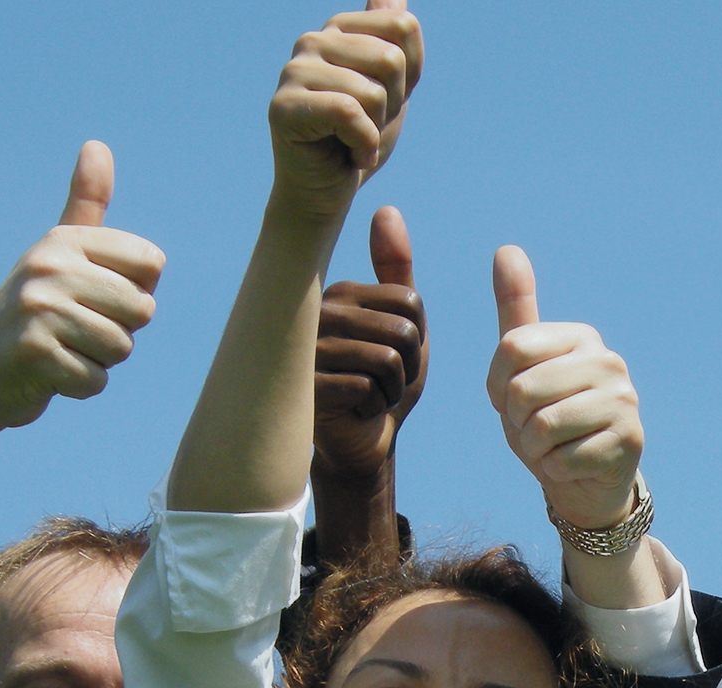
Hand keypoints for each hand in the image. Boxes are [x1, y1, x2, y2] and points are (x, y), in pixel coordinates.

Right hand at [0, 142, 163, 434]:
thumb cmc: (32, 316)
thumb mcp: (58, 255)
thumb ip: (84, 206)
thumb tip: (96, 145)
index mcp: (63, 241)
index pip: (151, 264)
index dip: (134, 292)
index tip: (93, 297)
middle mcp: (48, 266)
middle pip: (143, 309)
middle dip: (118, 332)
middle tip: (73, 332)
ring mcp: (38, 308)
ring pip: (122, 347)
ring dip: (98, 361)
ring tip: (60, 350)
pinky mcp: (33, 354)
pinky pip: (96, 380)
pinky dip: (79, 387)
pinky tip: (47, 375)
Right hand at [268, 0, 422, 219]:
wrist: (328, 192)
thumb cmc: (358, 141)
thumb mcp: (391, 86)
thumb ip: (394, 39)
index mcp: (340, 29)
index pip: (405, 28)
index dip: (408, 76)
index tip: (383, 100)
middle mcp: (313, 40)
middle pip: (391, 59)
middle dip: (391, 106)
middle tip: (366, 126)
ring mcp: (294, 70)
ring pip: (372, 92)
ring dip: (374, 131)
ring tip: (352, 142)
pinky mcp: (284, 106)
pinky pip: (348, 115)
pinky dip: (363, 146)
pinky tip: (349, 156)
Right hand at [314, 206, 426, 476]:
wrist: (359, 442)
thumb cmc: (383, 381)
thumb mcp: (402, 326)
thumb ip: (396, 274)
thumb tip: (386, 211)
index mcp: (341, 294)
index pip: (411, 303)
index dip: (418, 339)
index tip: (396, 356)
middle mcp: (317, 313)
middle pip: (402, 330)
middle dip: (407, 368)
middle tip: (383, 381)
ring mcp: (306, 348)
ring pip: (387, 360)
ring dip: (392, 389)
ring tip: (370, 393)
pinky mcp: (304, 385)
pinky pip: (367, 388)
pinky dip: (374, 407)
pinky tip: (354, 410)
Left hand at [486, 248, 643, 530]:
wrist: (584, 479)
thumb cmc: (546, 420)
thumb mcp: (520, 367)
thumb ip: (515, 309)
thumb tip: (506, 249)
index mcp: (580, 336)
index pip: (511, 348)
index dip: (498, 386)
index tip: (515, 400)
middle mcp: (608, 360)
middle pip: (523, 388)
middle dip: (517, 420)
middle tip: (537, 429)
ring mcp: (624, 399)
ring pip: (543, 425)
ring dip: (535, 447)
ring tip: (554, 446)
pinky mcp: (630, 439)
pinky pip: (563, 457)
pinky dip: (556, 469)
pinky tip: (573, 463)